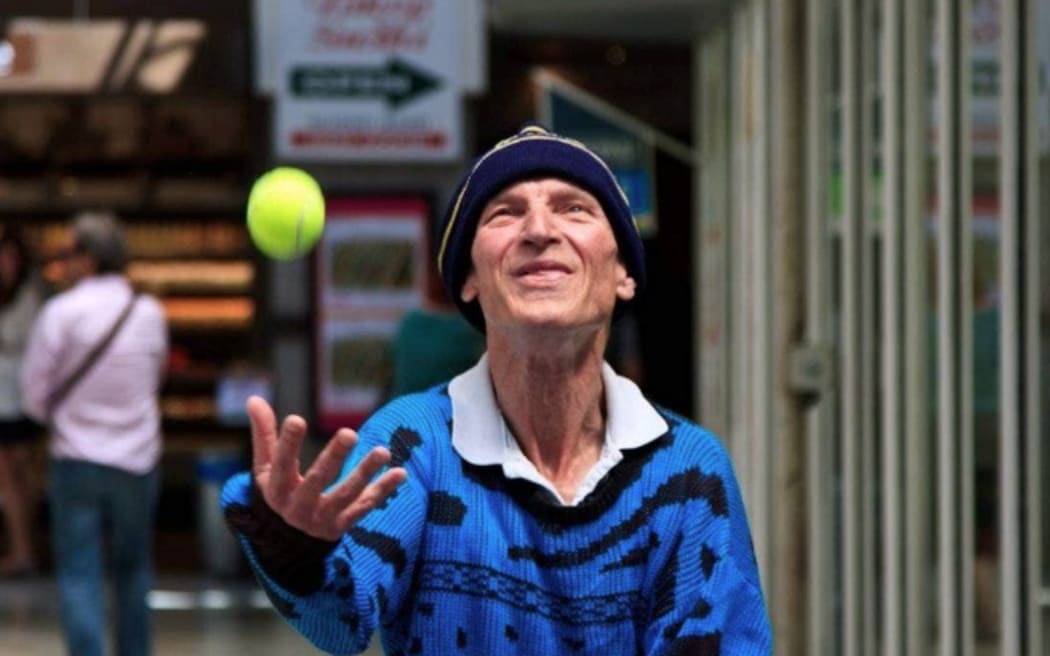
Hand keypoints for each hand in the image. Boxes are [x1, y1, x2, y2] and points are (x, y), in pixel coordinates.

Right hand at [246, 395, 406, 540]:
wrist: (288, 540)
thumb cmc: (280, 489)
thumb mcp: (266, 466)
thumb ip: (264, 434)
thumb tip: (253, 399)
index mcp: (276, 490)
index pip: (280, 465)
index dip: (287, 444)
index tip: (296, 419)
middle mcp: (298, 507)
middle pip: (317, 481)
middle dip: (334, 458)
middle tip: (350, 433)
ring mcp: (322, 519)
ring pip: (346, 495)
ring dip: (365, 473)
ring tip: (383, 451)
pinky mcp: (342, 526)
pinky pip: (364, 507)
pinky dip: (383, 490)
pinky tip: (400, 473)